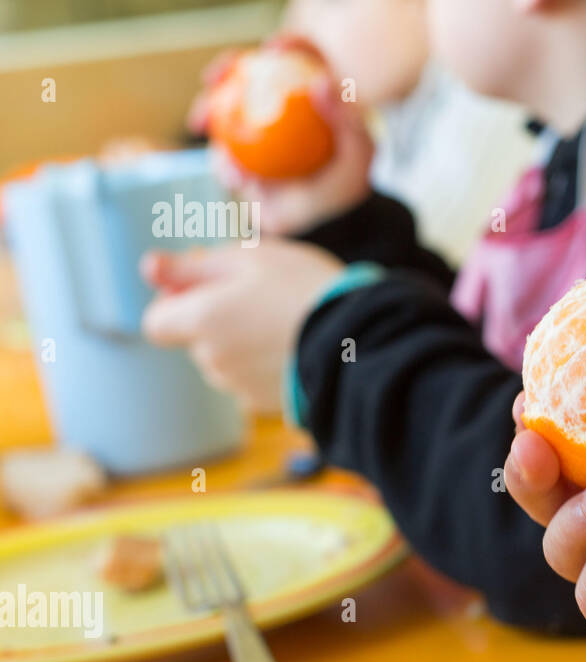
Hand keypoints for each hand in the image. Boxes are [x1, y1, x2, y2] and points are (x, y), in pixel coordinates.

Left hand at [140, 238, 345, 413]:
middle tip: (262, 298)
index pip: (155, 323)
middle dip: (217, 322)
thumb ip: (193, 265)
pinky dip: (267, 366)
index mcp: (199, 320)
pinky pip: (253, 381)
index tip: (208, 290)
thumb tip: (148, 267)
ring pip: (225, 362)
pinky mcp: (267, 404)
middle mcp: (211, 359)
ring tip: (287, 323)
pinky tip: (298, 347)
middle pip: (195, 341)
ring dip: (243, 344)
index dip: (174, 304)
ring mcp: (239, 386)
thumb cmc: (304, 288)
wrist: (360, 340)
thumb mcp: (250, 257)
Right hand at [190, 40, 375, 235]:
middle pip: (249, 73)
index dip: (289, 43)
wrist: (323, 226)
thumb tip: (319, 81)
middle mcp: (278, 106)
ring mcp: (253, 130)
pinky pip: (222, 156)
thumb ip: (348, 121)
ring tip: (205, 123)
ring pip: (223, 110)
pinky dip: (224, 164)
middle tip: (217, 75)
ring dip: (209, 111)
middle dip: (226, 66)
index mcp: (311, 95)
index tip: (274, 48)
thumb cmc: (346, 186)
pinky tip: (236, 175)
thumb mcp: (359, 157)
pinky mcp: (236, 159)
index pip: (303, 56)